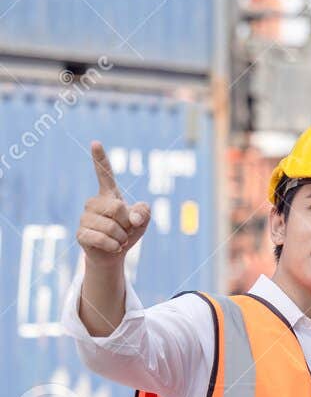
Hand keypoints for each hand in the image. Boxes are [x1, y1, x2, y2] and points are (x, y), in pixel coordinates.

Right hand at [77, 142, 150, 264]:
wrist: (114, 254)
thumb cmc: (128, 233)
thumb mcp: (143, 221)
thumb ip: (144, 212)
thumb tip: (134, 217)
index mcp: (109, 195)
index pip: (105, 174)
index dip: (100, 158)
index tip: (95, 142)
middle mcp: (94, 203)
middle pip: (116, 208)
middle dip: (127, 223)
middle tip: (126, 230)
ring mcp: (85, 217)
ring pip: (111, 226)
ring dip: (122, 237)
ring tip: (118, 239)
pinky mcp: (80, 233)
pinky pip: (102, 239)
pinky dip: (114, 246)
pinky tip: (113, 247)